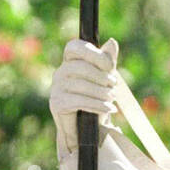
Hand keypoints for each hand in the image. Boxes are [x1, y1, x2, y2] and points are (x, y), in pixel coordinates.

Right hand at [50, 38, 119, 155]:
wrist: (85, 128)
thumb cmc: (95, 99)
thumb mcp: (104, 79)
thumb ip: (107, 61)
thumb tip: (112, 42)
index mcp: (70, 62)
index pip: (74, 47)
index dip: (93, 53)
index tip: (109, 66)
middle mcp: (60, 72)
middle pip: (80, 66)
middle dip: (101, 76)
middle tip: (114, 86)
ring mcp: (56, 88)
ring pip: (81, 85)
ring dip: (101, 92)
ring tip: (112, 99)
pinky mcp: (56, 103)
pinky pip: (79, 101)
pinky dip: (97, 105)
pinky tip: (109, 108)